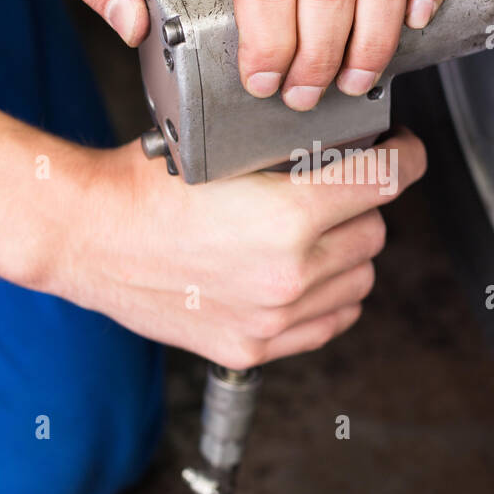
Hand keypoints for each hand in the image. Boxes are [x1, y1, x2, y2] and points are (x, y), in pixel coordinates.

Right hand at [0, 96, 427, 368]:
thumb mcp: (226, 147)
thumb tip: (349, 147)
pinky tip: (303, 275)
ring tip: (310, 234)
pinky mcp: (256, 346)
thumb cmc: (143, 187)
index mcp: (288, 215)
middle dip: (361, 204)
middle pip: (376, 229)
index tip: (405, 151)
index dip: (406, 156)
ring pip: (361, 278)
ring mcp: (275, 317)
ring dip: (347, 252)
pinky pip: (332, 321)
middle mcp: (290, 273)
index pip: (388, 179)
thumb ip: (297, 155)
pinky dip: (330, 297)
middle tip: (332, 189)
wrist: (87, 237)